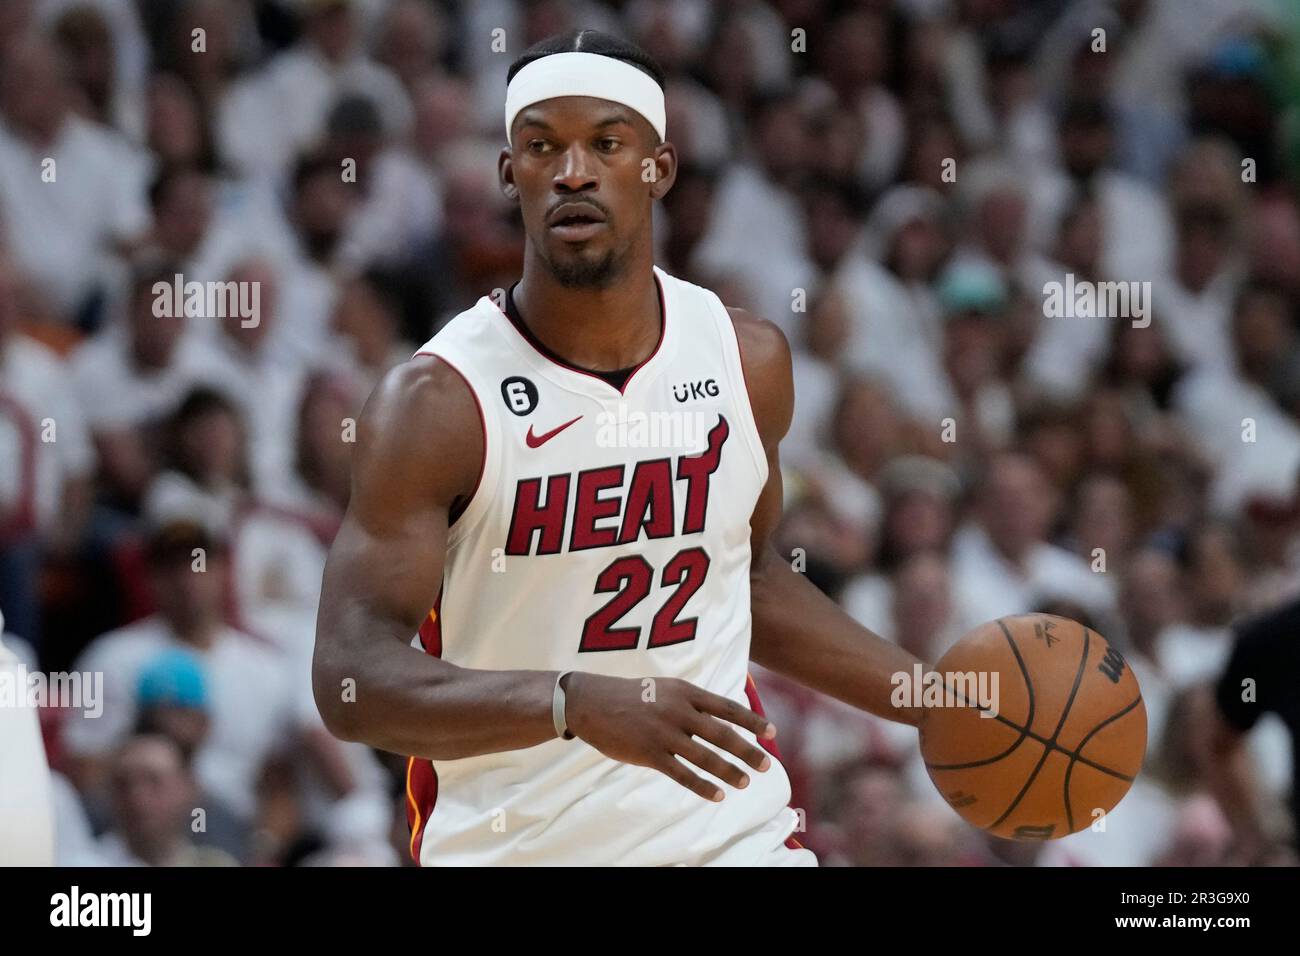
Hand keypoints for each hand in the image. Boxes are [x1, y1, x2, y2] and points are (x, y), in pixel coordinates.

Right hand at [562, 672, 775, 800]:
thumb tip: (721, 719)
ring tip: (746, 782)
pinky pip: (681, 774)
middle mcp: (678, 710)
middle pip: (722, 733)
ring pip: (705, 756)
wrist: (593, 703)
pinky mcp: (649, 753)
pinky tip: (717, 795)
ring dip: (728, 771)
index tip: (771, 732)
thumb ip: (692, 703)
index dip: (751, 720)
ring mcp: (664, 732)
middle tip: (766, 764)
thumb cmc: (633, 697)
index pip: (727, 707)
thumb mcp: (666, 689)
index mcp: (685, 692)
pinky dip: (702, 786)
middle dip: (747, 750)